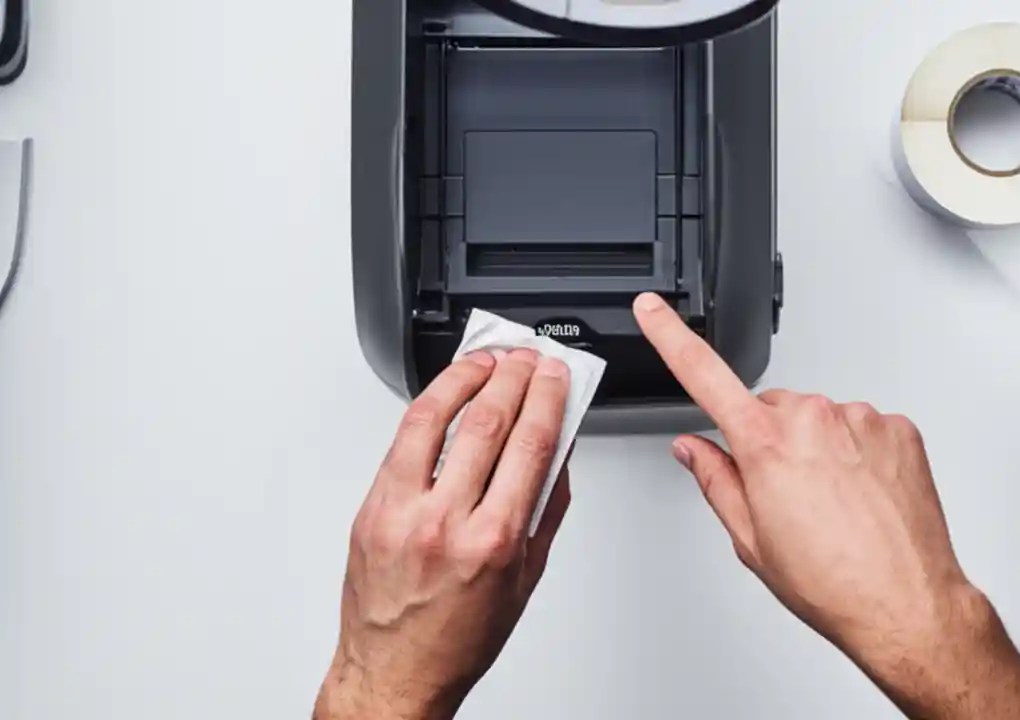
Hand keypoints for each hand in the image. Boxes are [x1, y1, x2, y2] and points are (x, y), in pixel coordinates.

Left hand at [315, 349, 572, 719]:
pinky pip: (401, 443)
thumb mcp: (525, 577)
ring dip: (465, 377)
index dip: (548, 397)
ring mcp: (402, 512)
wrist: (395, 672)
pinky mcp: (371, 508)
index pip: (530, 444)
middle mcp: (445, 523)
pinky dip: (428, 408)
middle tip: (528, 357)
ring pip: (434, 419)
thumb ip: (545, 508)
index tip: (556, 375)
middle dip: (514, 377)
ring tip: (485, 359)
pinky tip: (446, 393)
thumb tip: (558, 451)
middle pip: (487, 423)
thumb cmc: (459, 637)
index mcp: (494, 541)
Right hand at [632, 293, 1019, 719]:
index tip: (653, 309)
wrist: (907, 604)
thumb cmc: (833, 583)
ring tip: (834, 505)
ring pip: (820, 419)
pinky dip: (859, 456)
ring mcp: (860, 419)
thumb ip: (717, 481)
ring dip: (819, 450)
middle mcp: (813, 419)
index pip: (703, 375)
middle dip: (771, 441)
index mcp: (765, 445)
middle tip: (789, 497)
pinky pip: (863, 429)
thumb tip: (694, 448)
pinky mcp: (898, 427)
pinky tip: (863, 497)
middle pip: (771, 408)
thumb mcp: (752, 540)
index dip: (671, 336)